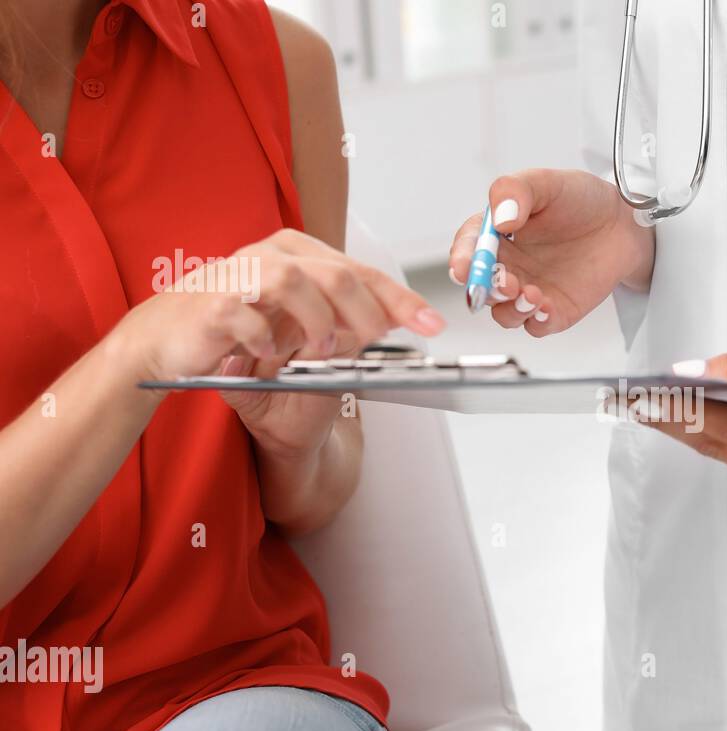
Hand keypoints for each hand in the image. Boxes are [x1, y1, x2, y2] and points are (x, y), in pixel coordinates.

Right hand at [114, 228, 444, 456]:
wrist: (168, 342)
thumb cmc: (240, 333)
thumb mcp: (302, 331)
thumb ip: (344, 325)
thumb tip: (392, 324)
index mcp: (302, 256)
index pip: (362, 273)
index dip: (400, 299)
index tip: (432, 323)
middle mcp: (274, 256)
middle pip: (338, 274)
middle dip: (370, 310)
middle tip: (381, 340)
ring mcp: (241, 275)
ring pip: (295, 283)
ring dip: (318, 321)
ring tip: (324, 350)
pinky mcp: (212, 304)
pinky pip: (245, 315)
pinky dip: (263, 336)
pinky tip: (269, 354)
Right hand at [448, 169, 654, 335]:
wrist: (623, 222)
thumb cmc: (581, 200)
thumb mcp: (546, 182)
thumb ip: (516, 191)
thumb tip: (500, 219)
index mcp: (496, 234)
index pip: (468, 249)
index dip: (462, 259)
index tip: (463, 268)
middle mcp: (509, 265)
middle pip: (482, 287)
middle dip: (486, 289)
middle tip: (505, 281)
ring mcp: (529, 290)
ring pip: (504, 313)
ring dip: (510, 309)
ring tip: (530, 294)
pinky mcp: (553, 310)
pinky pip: (537, 326)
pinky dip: (537, 321)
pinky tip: (545, 307)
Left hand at [640, 333, 726, 498]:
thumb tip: (692, 374)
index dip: (679, 412)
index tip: (640, 397)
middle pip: (720, 446)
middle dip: (673, 420)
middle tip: (630, 399)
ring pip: (726, 453)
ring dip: (690, 428)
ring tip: (650, 403)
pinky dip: (715, 433)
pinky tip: (690, 414)